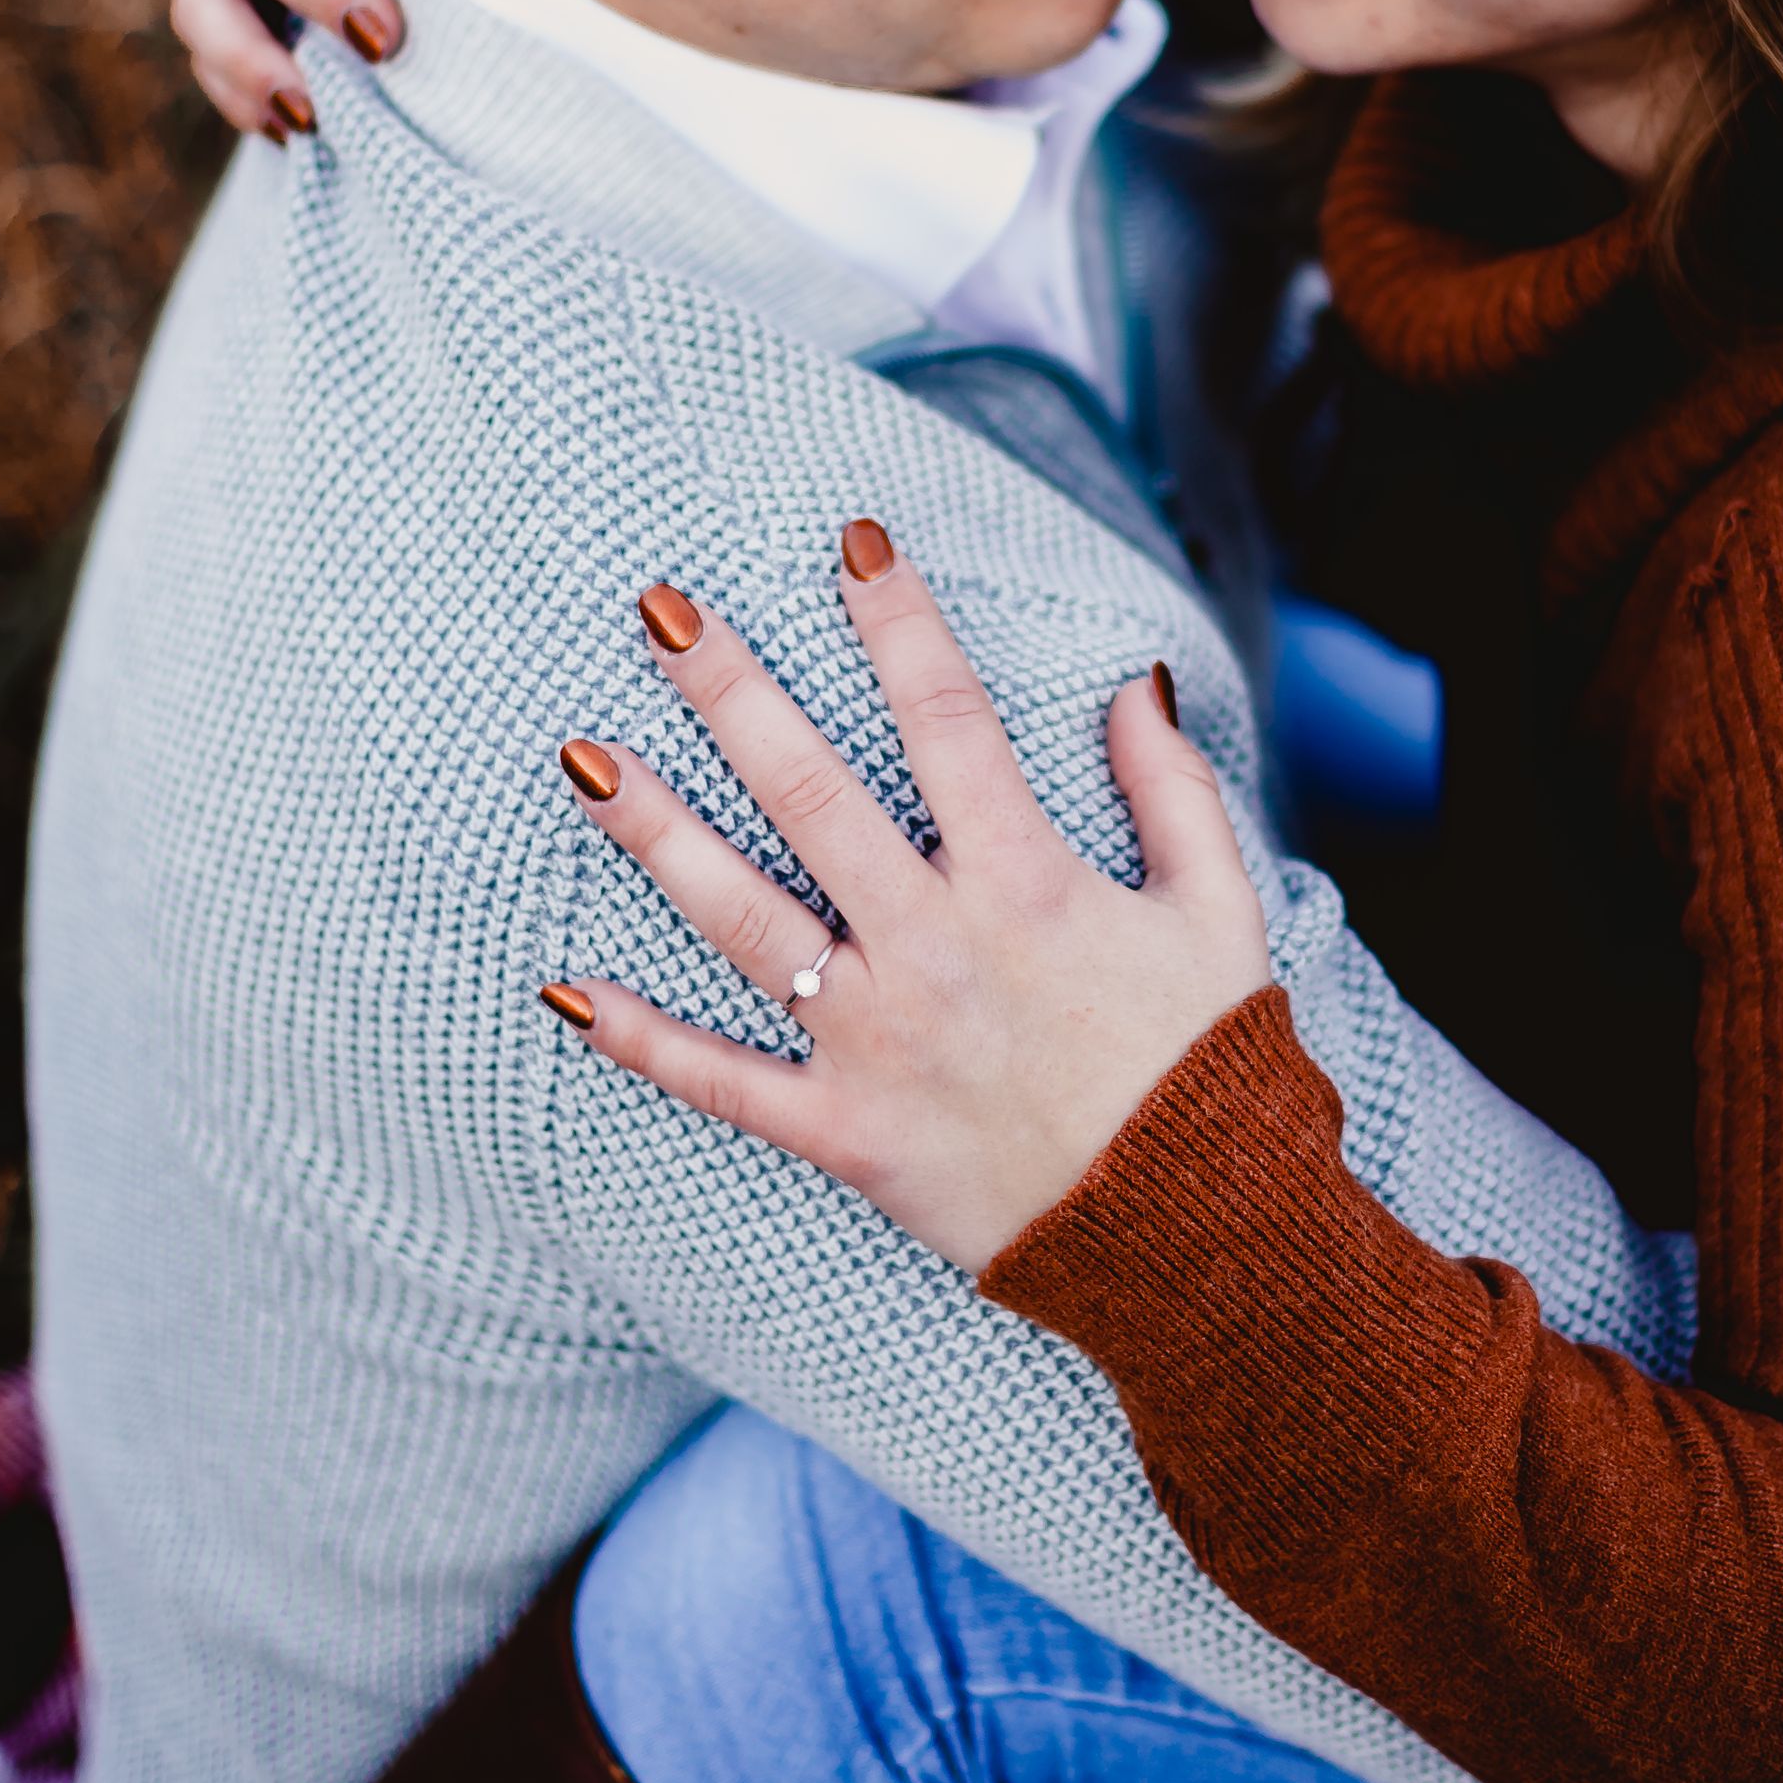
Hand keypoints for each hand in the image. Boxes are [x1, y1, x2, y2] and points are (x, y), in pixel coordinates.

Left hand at [545, 523, 1272, 1270]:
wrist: (1196, 1244)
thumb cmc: (1210, 1071)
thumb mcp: (1221, 913)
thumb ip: (1172, 791)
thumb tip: (1131, 683)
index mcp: (1027, 883)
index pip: (947, 715)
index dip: (899, 618)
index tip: (853, 538)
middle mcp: (934, 947)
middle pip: (810, 792)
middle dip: (730, 690)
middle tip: (656, 608)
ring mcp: (876, 1042)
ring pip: (741, 918)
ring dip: (656, 833)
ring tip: (582, 756)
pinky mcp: (844, 1134)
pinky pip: (723, 1083)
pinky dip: (640, 1041)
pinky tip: (561, 988)